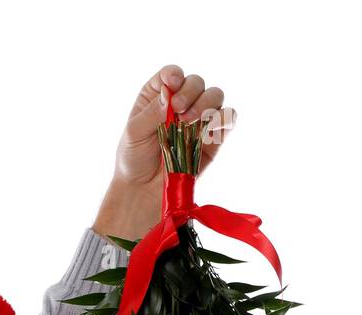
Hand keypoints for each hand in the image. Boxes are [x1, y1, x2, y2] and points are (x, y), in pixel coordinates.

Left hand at [94, 65, 234, 241]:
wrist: (143, 192)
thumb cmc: (134, 160)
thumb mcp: (134, 134)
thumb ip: (151, 113)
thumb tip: (169, 95)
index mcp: (159, 96)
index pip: (172, 74)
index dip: (175, 76)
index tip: (172, 86)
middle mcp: (181, 104)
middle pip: (197, 82)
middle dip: (191, 92)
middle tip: (180, 112)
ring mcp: (199, 120)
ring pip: (216, 97)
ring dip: (206, 105)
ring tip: (190, 123)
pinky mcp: (213, 139)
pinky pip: (228, 119)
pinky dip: (222, 120)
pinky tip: (206, 133)